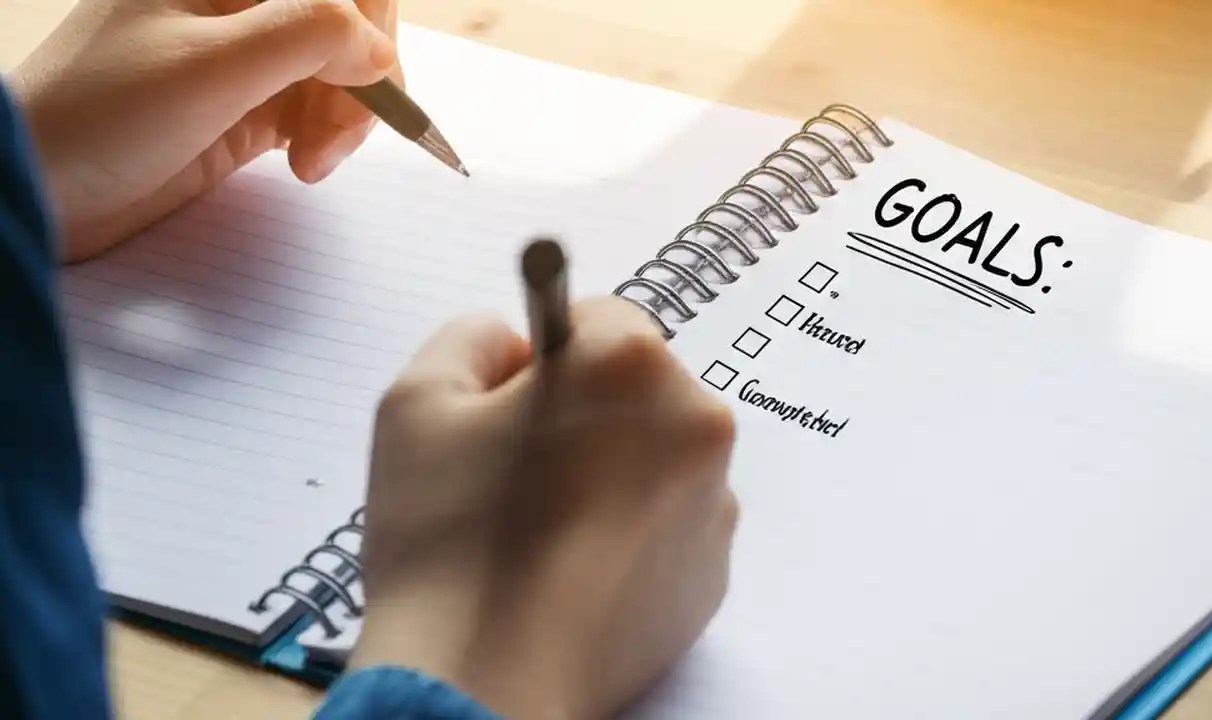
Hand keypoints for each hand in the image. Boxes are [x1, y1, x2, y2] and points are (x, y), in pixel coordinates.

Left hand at [10, 0, 398, 262]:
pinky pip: (315, 108)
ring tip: (312, 165)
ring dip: (344, 119)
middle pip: (346, 25)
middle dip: (359, 81)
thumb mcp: (209, 67)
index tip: (366, 77)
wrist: (39, 190)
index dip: (367, 22)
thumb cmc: (100, 116)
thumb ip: (305, 36)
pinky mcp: (246, 105)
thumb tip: (379, 49)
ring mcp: (244, 54)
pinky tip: (304, 166)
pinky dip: (325, 138)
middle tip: (336, 137)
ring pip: (338, 71)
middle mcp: (238, 2)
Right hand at [350, 297, 738, 718]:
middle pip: (636, 388)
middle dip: (584, 413)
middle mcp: (696, 423)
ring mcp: (715, 506)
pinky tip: (571, 574)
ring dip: (611, 473)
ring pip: (655, 457)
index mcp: (631, 365)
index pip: (597, 318)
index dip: (542, 360)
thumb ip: (471, 337)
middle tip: (518, 475)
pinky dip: (630, 536)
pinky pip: (670, 527)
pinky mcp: (714, 577)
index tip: (508, 412)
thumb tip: (514, 346)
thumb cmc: (444, 539)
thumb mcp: (415, 401)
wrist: (484, 685)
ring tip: (540, 535)